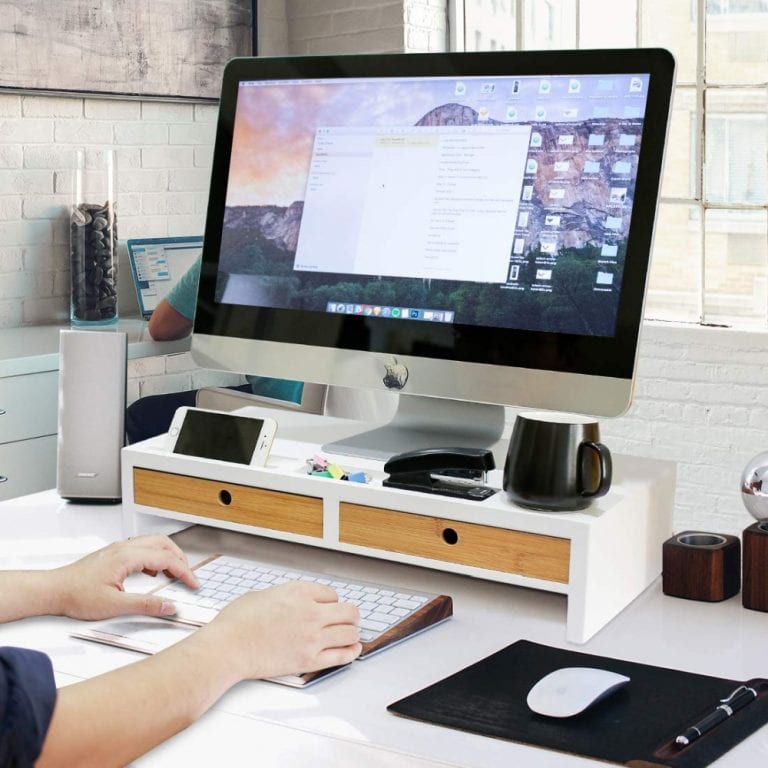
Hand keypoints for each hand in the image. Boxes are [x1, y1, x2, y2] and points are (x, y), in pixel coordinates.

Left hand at [51, 535, 198, 619]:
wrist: (53, 590)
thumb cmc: (76, 595)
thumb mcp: (114, 605)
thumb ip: (145, 605)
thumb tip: (169, 606)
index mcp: (128, 556)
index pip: (167, 558)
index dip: (184, 571)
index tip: (193, 583)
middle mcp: (124, 548)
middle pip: (164, 543)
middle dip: (180, 558)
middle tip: (188, 575)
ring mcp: (118, 549)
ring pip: (153, 543)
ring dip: (168, 555)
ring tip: (175, 572)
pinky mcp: (113, 554)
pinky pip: (142, 548)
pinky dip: (155, 556)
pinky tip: (152, 572)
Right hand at [199, 581, 361, 680]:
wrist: (228, 648)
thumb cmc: (238, 621)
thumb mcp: (265, 594)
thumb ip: (287, 596)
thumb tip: (295, 602)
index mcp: (299, 592)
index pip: (332, 594)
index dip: (331, 601)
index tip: (329, 607)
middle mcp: (311, 612)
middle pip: (348, 612)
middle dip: (349, 615)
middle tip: (349, 619)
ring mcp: (312, 638)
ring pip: (350, 633)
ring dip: (352, 632)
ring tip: (351, 633)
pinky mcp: (308, 660)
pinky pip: (342, 656)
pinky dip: (351, 652)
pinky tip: (353, 649)